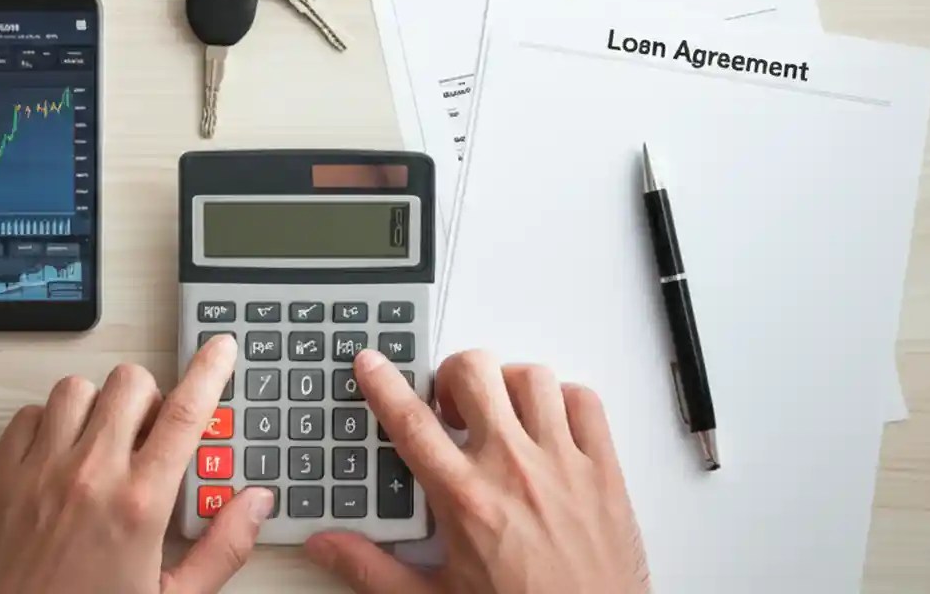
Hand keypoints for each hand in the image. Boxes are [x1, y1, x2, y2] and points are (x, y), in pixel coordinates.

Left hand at [0, 335, 273, 593]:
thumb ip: (222, 549)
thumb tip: (254, 504)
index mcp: (139, 505)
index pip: (185, 413)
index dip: (209, 371)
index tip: (219, 349)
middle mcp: (88, 476)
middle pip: (131, 383)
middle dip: (151, 397)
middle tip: (153, 431)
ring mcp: (38, 473)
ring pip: (76, 389)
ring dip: (99, 405)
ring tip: (105, 440)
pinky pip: (27, 416)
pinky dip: (49, 423)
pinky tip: (61, 454)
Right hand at [305, 349, 648, 593]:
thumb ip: (372, 567)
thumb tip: (327, 545)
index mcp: (465, 498)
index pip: (411, 421)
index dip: (384, 384)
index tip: (371, 363)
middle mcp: (513, 468)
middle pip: (473, 374)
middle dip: (452, 378)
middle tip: (449, 407)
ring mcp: (562, 462)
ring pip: (531, 377)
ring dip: (507, 385)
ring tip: (498, 413)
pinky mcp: (603, 468)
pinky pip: (584, 401)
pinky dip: (563, 400)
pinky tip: (548, 424)